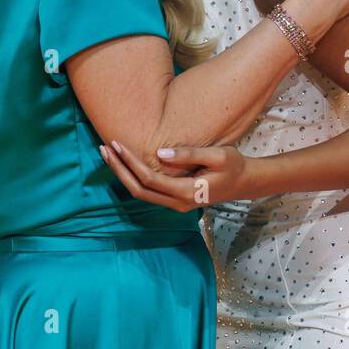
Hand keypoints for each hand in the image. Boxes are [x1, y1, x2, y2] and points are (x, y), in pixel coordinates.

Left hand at [99, 142, 252, 210]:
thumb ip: (189, 154)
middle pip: (138, 190)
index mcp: (186, 192)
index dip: (130, 162)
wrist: (245, 182)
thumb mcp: (218, 155)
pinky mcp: (175, 200)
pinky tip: (125, 163)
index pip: (149, 178)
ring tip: (109, 154)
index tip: (116, 144)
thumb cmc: (234, 166)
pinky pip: (148, 191)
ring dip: (123, 174)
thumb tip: (159, 154)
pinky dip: (133, 177)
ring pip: (141, 193)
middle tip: (103, 149)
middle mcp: (177, 203)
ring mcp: (176, 204)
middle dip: (118, 169)